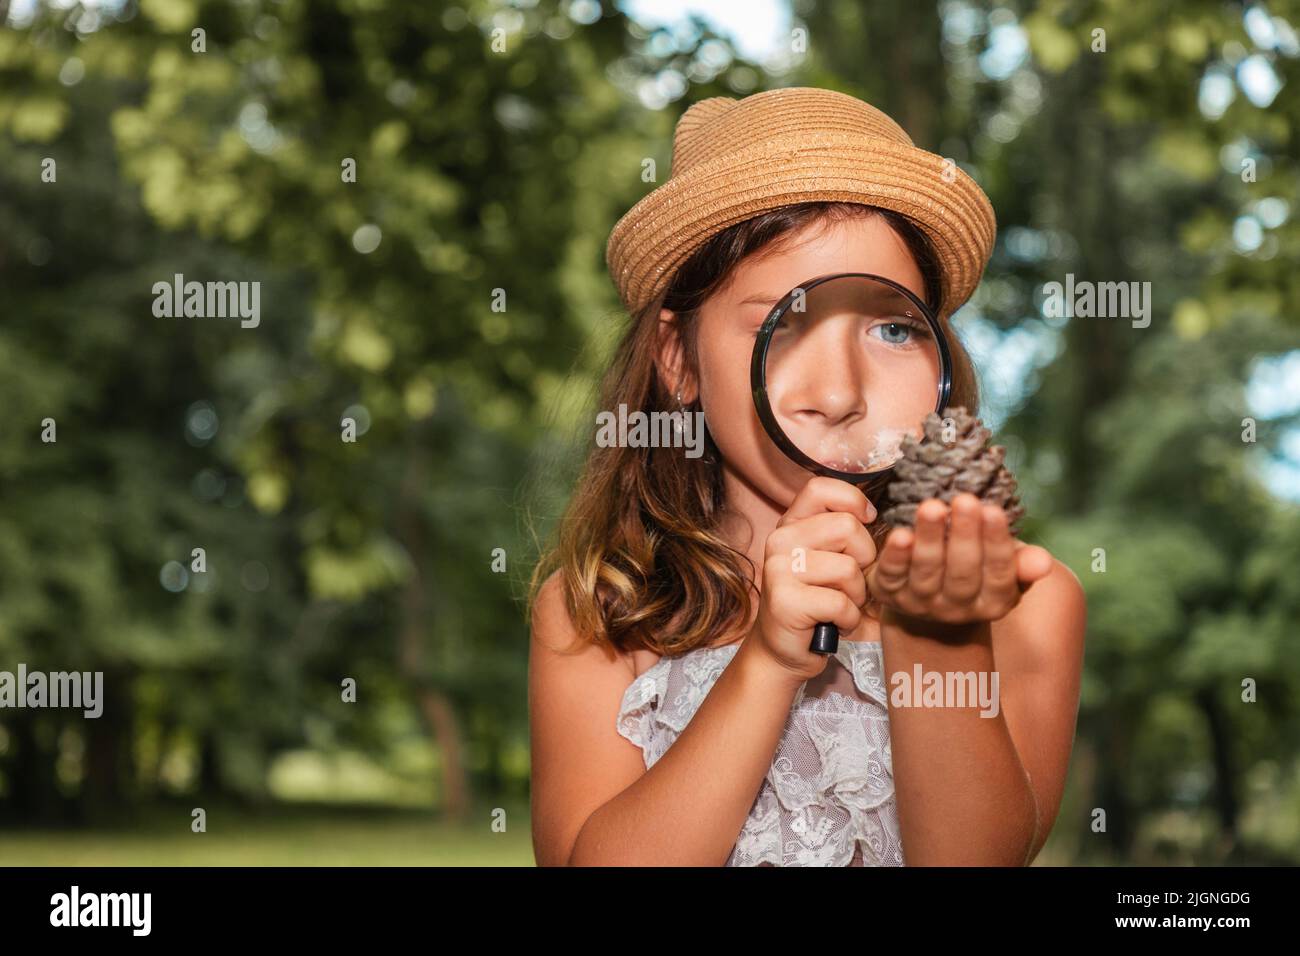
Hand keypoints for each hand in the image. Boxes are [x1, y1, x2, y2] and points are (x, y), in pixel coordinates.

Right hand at [749, 477, 877, 682]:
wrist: (784, 651)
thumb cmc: (817, 603)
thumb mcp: (828, 560)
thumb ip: (843, 533)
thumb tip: (878, 512)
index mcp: (791, 524)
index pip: (821, 488)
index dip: (852, 501)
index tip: (866, 521)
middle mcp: (780, 540)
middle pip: (847, 527)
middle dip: (864, 560)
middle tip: (850, 583)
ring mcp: (779, 570)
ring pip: (849, 569)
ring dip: (857, 596)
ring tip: (841, 606)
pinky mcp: (785, 601)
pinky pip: (841, 603)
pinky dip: (849, 619)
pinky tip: (835, 624)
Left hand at [866, 494, 1052, 627]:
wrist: (926, 596)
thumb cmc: (974, 569)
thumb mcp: (1002, 568)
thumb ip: (1022, 564)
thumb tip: (1042, 562)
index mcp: (992, 603)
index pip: (999, 575)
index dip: (996, 543)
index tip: (994, 510)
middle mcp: (957, 609)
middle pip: (963, 574)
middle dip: (964, 536)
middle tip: (965, 500)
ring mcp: (921, 604)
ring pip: (927, 573)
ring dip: (929, 539)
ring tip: (932, 507)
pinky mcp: (889, 594)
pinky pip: (892, 575)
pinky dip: (896, 555)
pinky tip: (900, 533)